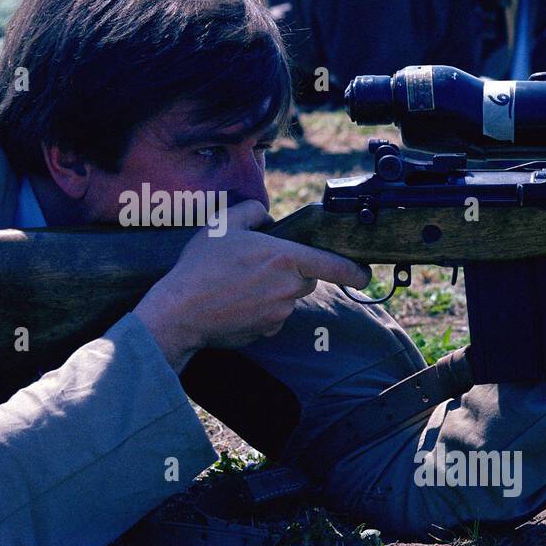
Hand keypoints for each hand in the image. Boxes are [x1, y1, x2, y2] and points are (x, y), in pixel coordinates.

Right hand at [133, 199, 369, 370]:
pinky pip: (273, 318)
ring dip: (274, 290)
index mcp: (284, 258)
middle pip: (306, 278)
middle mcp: (288, 288)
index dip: (354, 270)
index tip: (365, 274)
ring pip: (288, 298)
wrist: (180, 312)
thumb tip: (267, 220)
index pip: (334, 265)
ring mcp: (279, 314)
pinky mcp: (267, 332)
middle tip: (260, 265)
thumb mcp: (223, 225)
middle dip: (293, 271)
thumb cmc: (200, 267)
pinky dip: (261, 310)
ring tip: (238, 284)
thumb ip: (252, 213)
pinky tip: (235, 303)